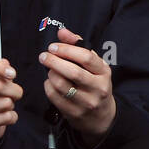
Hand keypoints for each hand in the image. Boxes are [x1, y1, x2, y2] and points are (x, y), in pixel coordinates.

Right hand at [0, 55, 20, 148]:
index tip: (12, 74)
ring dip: (11, 105)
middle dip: (14, 91)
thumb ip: (1, 70)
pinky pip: (7, 117)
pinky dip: (11, 117)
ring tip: (3, 106)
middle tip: (12, 94)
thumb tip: (7, 67)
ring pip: (6, 103)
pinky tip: (2, 116)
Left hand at [40, 27, 114, 144]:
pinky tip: (50, 82)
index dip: (66, 50)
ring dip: (50, 74)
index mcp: (104, 72)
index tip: (53, 47)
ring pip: (61, 85)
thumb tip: (62, 32)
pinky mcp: (74, 113)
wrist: (102, 116)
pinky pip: (55, 97)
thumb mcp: (94, 65)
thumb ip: (78, 46)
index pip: (86, 57)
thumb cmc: (95, 84)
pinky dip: (48, 86)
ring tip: (49, 70)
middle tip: (44, 56)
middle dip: (54, 61)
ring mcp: (86, 102)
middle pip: (73, 72)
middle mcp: (98, 88)